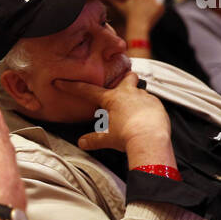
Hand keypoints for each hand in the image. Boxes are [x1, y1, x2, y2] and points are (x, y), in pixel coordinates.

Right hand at [52, 73, 175, 166]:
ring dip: (137, 97)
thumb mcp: (107, 139)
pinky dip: (148, 110)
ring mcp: (145, 97)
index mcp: (113, 99)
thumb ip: (94, 140)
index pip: (88, 91)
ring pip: (141, 90)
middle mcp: (129, 94)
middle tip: (122, 87)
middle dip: (125, 79)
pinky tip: (146, 120)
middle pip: (127, 77)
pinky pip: (152, 103)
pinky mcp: (158, 105)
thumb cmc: (128, 136)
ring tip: (135, 109)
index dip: (72, 87)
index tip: (62, 82)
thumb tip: (83, 143)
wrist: (149, 139)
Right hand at [106, 0, 163, 35]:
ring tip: (144, 16)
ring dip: (151, 8)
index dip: (137, 2)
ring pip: (153, 3)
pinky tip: (150, 17)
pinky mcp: (160, 6)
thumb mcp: (119, 7)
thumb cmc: (127, 18)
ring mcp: (154, 0)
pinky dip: (157, 12)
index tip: (135, 9)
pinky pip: (160, 8)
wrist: (137, 27)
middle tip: (140, 14)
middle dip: (144, 5)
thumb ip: (110, 0)